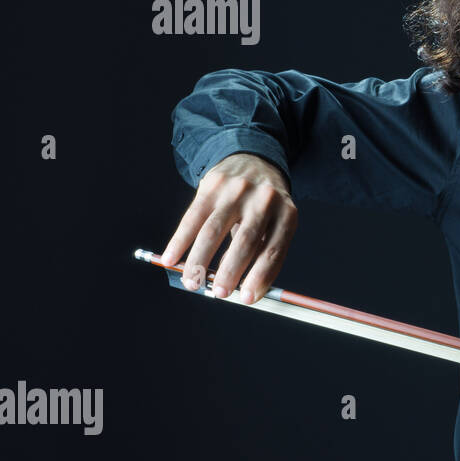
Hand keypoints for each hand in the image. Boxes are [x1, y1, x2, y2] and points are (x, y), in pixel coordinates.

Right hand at [159, 153, 297, 302]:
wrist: (253, 160)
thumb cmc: (264, 207)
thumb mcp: (274, 225)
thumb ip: (258, 253)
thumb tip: (235, 286)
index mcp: (286, 214)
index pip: (274, 251)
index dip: (259, 277)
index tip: (246, 299)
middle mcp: (264, 200)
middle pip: (245, 241)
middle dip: (229, 271)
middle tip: (218, 293)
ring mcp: (237, 191)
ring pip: (213, 231)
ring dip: (199, 260)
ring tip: (192, 282)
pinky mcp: (211, 185)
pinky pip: (192, 217)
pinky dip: (179, 241)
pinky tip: (170, 259)